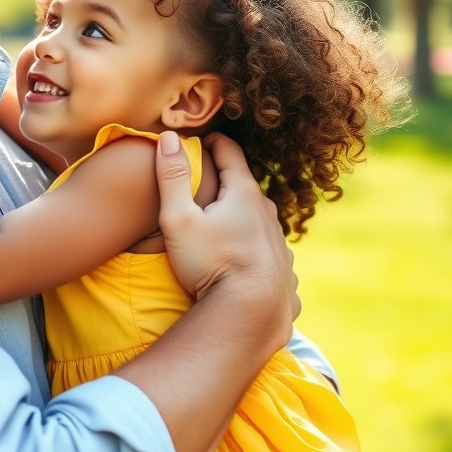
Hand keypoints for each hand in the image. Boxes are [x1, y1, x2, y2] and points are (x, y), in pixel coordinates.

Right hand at [155, 130, 299, 350]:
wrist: (250, 314)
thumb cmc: (211, 263)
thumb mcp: (178, 218)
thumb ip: (171, 177)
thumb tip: (168, 137)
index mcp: (243, 193)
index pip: (228, 151)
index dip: (210, 141)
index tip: (198, 140)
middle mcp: (267, 212)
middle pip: (244, 184)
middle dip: (224, 177)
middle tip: (202, 180)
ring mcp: (278, 241)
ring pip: (257, 216)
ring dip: (239, 213)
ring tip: (218, 221)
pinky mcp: (284, 268)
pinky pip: (266, 246)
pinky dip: (251, 243)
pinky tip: (239, 256)